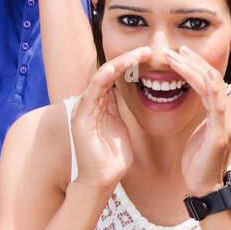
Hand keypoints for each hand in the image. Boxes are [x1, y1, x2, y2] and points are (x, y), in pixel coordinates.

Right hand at [71, 46, 149, 190]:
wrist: (102, 179)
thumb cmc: (114, 157)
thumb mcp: (121, 126)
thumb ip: (118, 110)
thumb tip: (123, 93)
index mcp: (101, 104)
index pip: (115, 76)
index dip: (130, 64)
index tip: (149, 56)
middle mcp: (91, 103)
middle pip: (108, 72)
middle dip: (127, 59)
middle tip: (146, 50)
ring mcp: (84, 109)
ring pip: (101, 77)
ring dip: (119, 64)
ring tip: (136, 55)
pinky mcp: (81, 118)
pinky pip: (91, 93)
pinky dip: (102, 78)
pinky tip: (113, 68)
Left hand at [164, 46, 230, 195]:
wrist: (204, 186)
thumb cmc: (202, 160)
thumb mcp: (208, 129)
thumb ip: (217, 109)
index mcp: (224, 111)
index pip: (212, 81)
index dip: (197, 65)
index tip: (180, 53)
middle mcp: (229, 113)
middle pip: (213, 79)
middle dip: (193, 62)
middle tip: (175, 49)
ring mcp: (227, 122)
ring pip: (213, 88)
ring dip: (195, 70)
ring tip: (177, 57)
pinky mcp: (221, 133)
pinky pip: (218, 106)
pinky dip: (212, 88)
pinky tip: (204, 75)